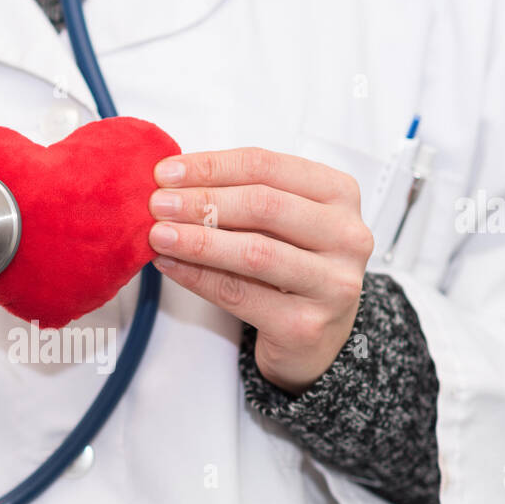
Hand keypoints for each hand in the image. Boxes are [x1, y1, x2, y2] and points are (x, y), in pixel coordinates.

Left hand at [147, 148, 372, 393]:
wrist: (316, 337)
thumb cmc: (292, 266)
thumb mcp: (278, 223)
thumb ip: (239, 198)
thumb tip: (172, 183)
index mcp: (339, 194)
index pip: (267, 166)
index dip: (211, 166)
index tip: (165, 173)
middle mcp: (347, 235)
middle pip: (264, 206)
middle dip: (202, 202)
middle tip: (157, 204)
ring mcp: (332, 283)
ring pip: (254, 252)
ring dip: (198, 241)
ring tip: (159, 235)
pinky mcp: (306, 325)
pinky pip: (240, 295)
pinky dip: (198, 277)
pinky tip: (171, 265)